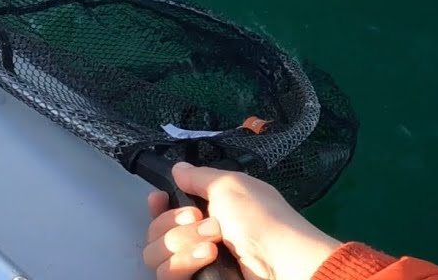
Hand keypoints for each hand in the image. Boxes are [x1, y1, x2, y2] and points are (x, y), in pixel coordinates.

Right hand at [141, 162, 341, 279]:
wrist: (282, 263)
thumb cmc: (260, 218)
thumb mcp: (229, 184)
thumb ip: (198, 177)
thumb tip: (177, 168)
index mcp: (207, 209)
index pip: (165, 210)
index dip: (158, 205)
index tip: (159, 198)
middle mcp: (195, 236)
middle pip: (155, 230)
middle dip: (175, 223)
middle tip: (208, 223)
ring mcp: (194, 263)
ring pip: (155, 255)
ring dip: (181, 244)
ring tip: (212, 245)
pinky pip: (166, 275)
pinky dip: (182, 264)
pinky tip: (207, 257)